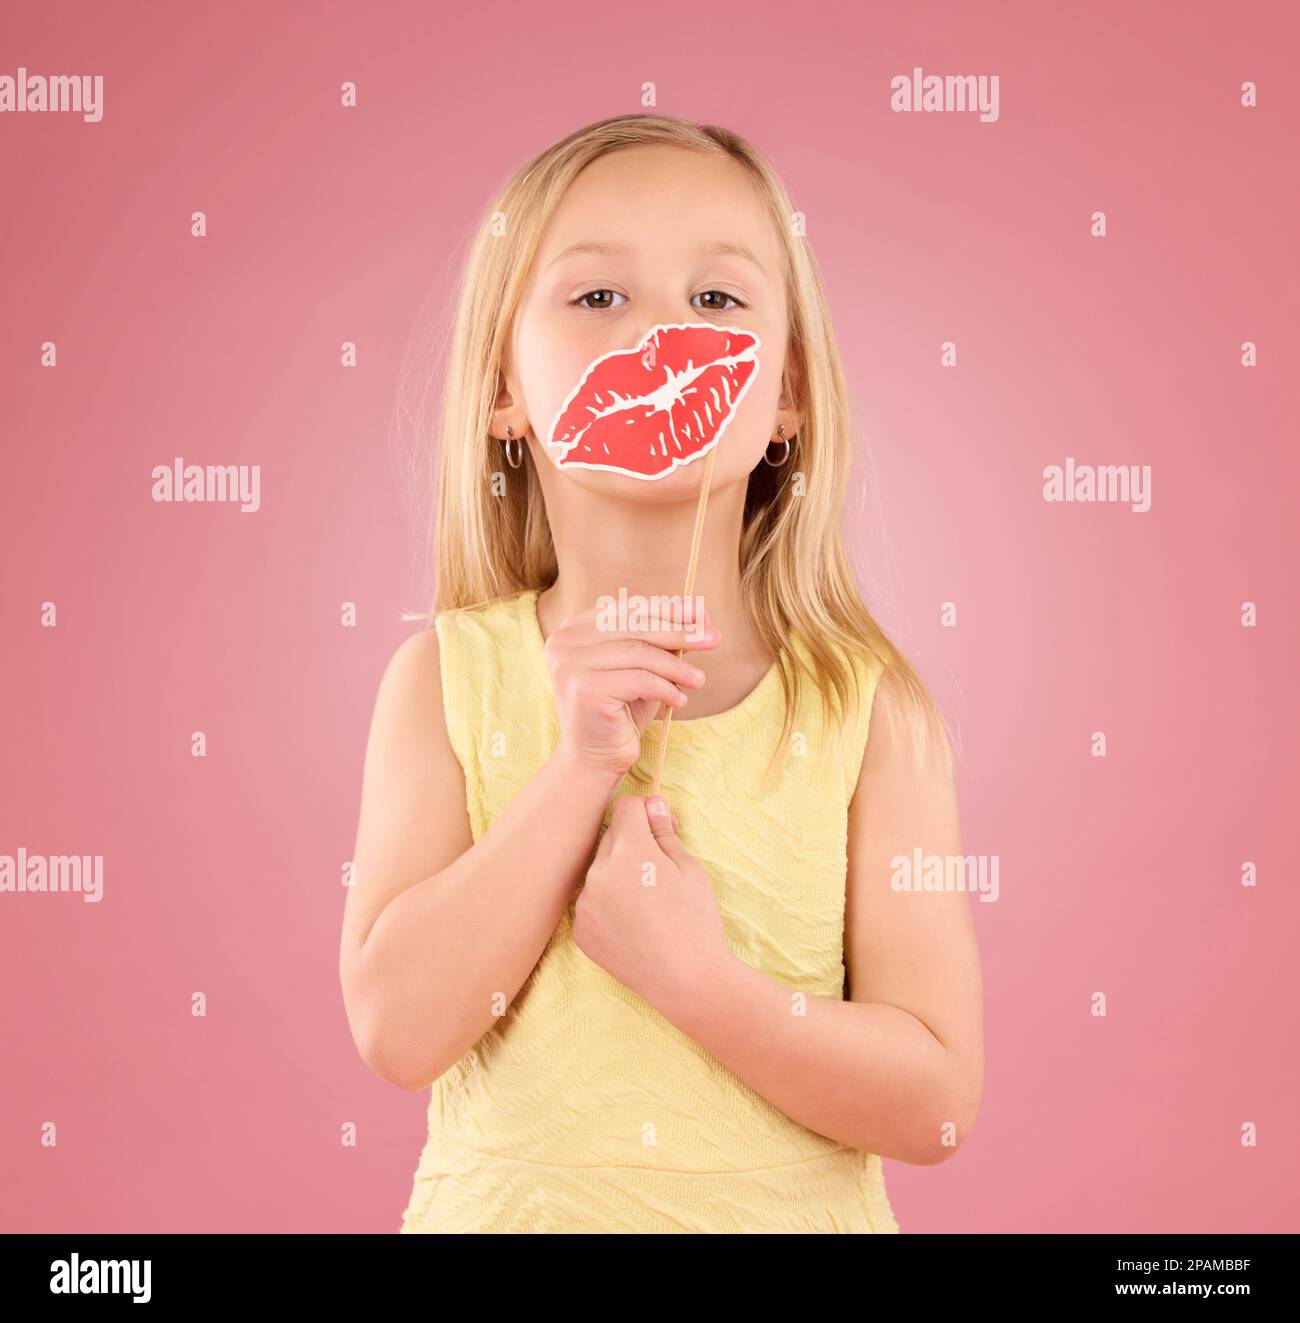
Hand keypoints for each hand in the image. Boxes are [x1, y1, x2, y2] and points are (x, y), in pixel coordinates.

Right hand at [545, 601, 719, 778]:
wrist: (596, 758)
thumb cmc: (621, 710)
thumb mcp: (644, 668)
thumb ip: (663, 640)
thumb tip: (701, 613)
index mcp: (575, 629)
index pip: (627, 609)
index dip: (666, 609)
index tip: (701, 613)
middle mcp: (565, 641)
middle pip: (634, 627)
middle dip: (679, 632)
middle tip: (713, 639)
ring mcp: (570, 664)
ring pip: (638, 653)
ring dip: (676, 666)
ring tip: (699, 680)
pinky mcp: (584, 689)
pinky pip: (639, 680)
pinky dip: (665, 688)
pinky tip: (679, 700)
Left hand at [572, 795, 733, 1019]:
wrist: (686, 980)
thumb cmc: (696, 921)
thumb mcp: (689, 869)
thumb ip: (663, 832)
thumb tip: (652, 804)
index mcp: (629, 850)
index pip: (626, 808)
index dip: (647, 812)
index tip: (663, 828)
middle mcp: (599, 872)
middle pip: (612, 838)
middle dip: (633, 844)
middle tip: (661, 870)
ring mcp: (585, 904)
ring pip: (600, 871)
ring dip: (618, 874)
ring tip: (648, 903)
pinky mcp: (580, 930)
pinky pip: (591, 903)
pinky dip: (608, 905)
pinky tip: (633, 924)